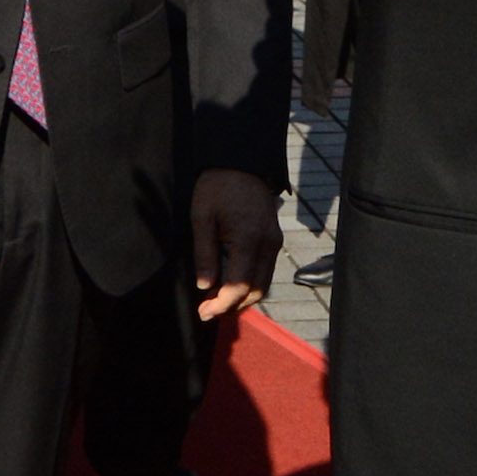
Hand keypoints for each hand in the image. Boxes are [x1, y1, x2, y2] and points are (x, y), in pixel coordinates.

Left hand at [190, 168, 282, 319]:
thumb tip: (205, 287)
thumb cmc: (216, 187)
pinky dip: (250, 283)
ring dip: (243, 297)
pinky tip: (230, 284)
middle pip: (256, 290)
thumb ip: (204, 253)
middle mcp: (268, 244)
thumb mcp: (201, 217)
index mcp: (248, 238)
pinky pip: (266, 270)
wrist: (241, 163)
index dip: (222, 304)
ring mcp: (274, 242)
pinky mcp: (274, 239)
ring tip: (217, 301)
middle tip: (208, 311)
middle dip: (233, 306)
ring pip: (264, 283)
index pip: (239, 285)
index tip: (203, 312)